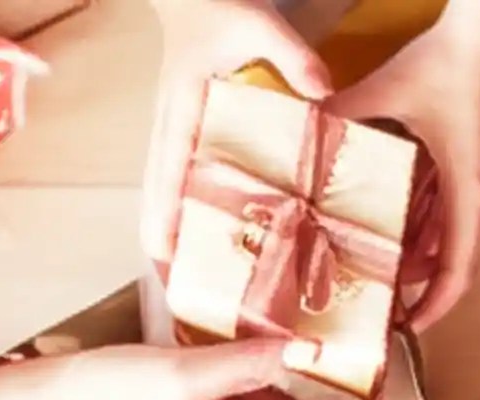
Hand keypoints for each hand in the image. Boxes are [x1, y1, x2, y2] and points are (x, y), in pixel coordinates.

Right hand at [142, 0, 331, 275]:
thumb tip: (325, 94)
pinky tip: (213, 234)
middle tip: (182, 292)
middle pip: (154, 197)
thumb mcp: (258, 23)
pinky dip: (185, 210)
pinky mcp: (187, 131)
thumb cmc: (218, 5)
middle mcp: (170, 127)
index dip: (164, 219)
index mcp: (182, 110)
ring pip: (162, 194)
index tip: (166, 260)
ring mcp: (174, 131)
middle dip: (162, 245)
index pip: (166, 174)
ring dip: (171, 233)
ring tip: (193, 278)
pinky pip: (180, 178)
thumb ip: (293, 57)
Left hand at [325, 1, 479, 331]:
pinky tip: (391, 231)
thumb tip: (301, 136)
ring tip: (379, 275)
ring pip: (453, 240)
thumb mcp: (387, 91)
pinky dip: (426, 232)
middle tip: (379, 306)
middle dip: (419, 290)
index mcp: (469, 189)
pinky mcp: (476, 169)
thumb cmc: (450, 61)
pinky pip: (452, 215)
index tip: (407, 327)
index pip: (458, 270)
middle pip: (454, 262)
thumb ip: (341, 115)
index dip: (434, 307)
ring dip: (420, 260)